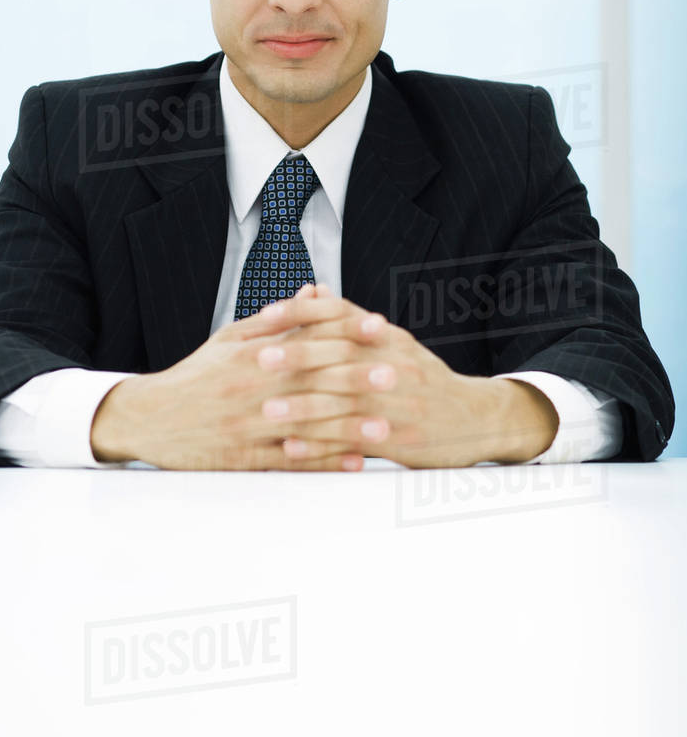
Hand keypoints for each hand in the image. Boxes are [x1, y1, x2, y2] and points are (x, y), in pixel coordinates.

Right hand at [90, 283, 368, 469]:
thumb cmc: (196, 375)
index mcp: (251, 355)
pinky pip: (289, 461)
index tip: (380, 327)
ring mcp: (249, 426)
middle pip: (313, 381)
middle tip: (398, 373)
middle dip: (358, 377)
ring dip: (349, 427)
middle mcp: (252, 389)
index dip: (345, 331)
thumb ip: (276, 318)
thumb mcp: (229, 338)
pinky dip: (322, 462)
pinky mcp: (243, 458)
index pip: (306, 338)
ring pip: (306, 425)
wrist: (148, 418)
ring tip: (387, 426)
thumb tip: (316, 292)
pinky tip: (353, 462)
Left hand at [252, 285, 548, 466]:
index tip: (266, 315)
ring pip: (347, 403)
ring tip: (267, 410)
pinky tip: (292, 446)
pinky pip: (355, 441)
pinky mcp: (400, 439)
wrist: (477, 418)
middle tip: (260, 360)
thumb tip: (312, 290)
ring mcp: (399, 404)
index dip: (303, 315)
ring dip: (304, 407)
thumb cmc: (421, 378)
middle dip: (299, 358)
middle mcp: (396, 366)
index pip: (342, 317)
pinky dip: (321, 445)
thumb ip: (350, 318)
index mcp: (388, 339)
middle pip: (344, 357)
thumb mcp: (391, 342)